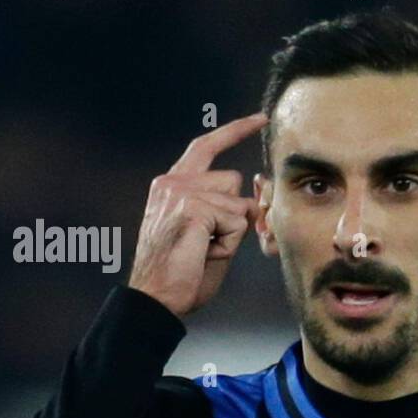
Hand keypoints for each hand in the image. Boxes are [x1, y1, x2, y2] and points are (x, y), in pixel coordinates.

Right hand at [128, 112, 267, 318]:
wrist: (156, 298)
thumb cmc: (182, 273)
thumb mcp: (208, 233)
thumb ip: (227, 210)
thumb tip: (257, 197)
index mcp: (171, 184)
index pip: (206, 147)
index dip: (236, 131)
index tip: (261, 119)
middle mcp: (172, 181)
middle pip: (233, 180)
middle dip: (235, 213)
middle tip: (207, 243)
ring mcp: (180, 192)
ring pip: (237, 203)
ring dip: (231, 232)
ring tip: (202, 249)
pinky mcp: (192, 208)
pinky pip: (236, 221)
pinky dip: (229, 243)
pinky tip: (203, 253)